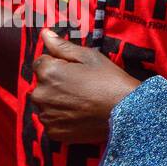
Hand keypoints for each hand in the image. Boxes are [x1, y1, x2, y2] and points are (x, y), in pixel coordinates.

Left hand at [31, 29, 138, 143]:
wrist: (126, 111)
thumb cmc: (109, 80)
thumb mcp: (90, 57)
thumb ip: (63, 46)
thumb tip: (44, 33)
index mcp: (48, 73)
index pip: (41, 62)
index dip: (59, 63)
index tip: (77, 70)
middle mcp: (40, 95)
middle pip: (41, 84)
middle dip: (56, 82)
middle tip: (82, 85)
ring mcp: (45, 115)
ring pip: (46, 103)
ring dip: (57, 100)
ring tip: (82, 100)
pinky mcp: (52, 132)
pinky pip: (51, 121)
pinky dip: (61, 117)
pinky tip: (80, 114)